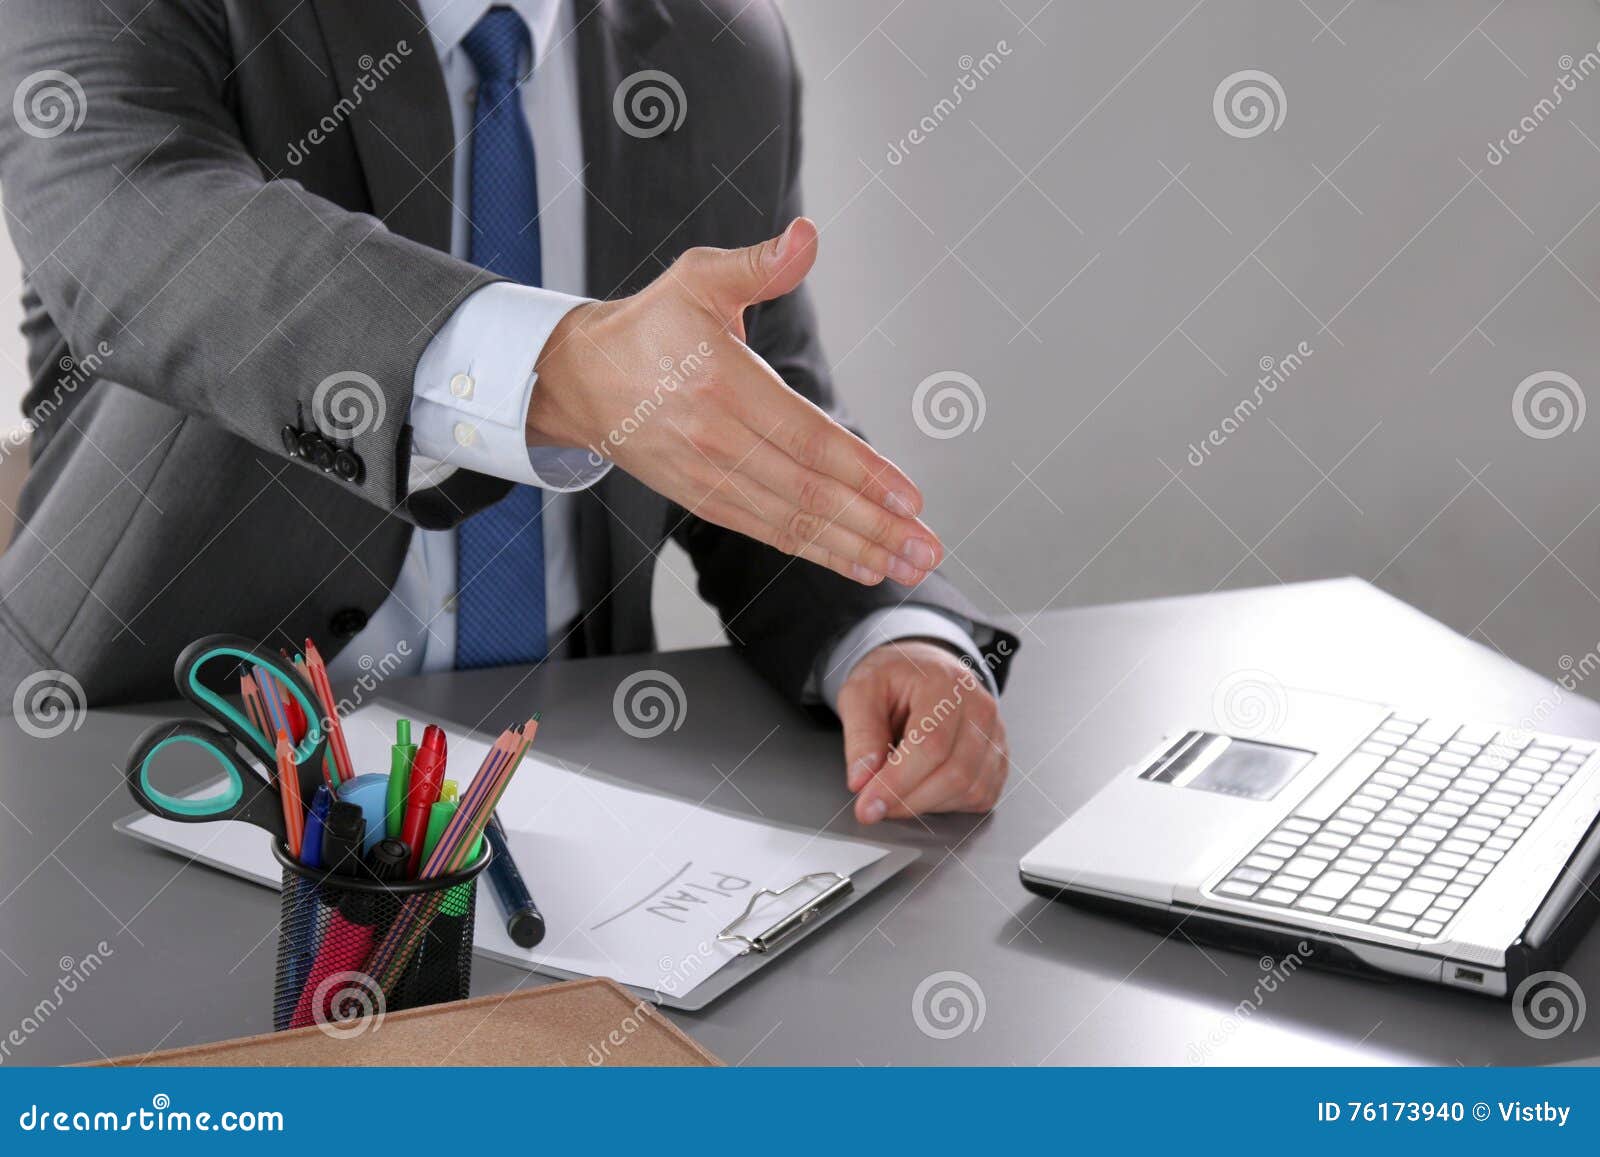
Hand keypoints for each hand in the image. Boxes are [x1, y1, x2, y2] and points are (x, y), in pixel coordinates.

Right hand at [529, 217, 942, 586]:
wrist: (580, 380)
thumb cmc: (650, 326)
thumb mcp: (699, 279)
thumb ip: (759, 265)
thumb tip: (807, 238)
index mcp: (723, 385)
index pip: (806, 439)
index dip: (863, 473)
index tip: (910, 498)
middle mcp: (716, 440)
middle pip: (808, 492)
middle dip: (875, 525)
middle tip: (926, 548)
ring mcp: (708, 477)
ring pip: (793, 522)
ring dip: (856, 548)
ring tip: (907, 564)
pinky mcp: (703, 499)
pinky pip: (769, 531)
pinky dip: (817, 551)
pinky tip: (859, 561)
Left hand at [837, 640, 1008, 822]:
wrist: (923, 667)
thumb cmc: (894, 677)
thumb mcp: (860, 692)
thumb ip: (860, 735)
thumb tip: (862, 780)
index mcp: (945, 683)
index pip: (929, 744)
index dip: (897, 783)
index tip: (868, 805)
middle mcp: (979, 708)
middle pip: (954, 773)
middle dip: (908, 800)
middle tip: (874, 806)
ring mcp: (994, 733)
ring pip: (969, 790)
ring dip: (926, 805)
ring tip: (894, 792)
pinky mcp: (998, 757)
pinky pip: (980, 796)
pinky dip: (947, 805)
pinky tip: (922, 791)